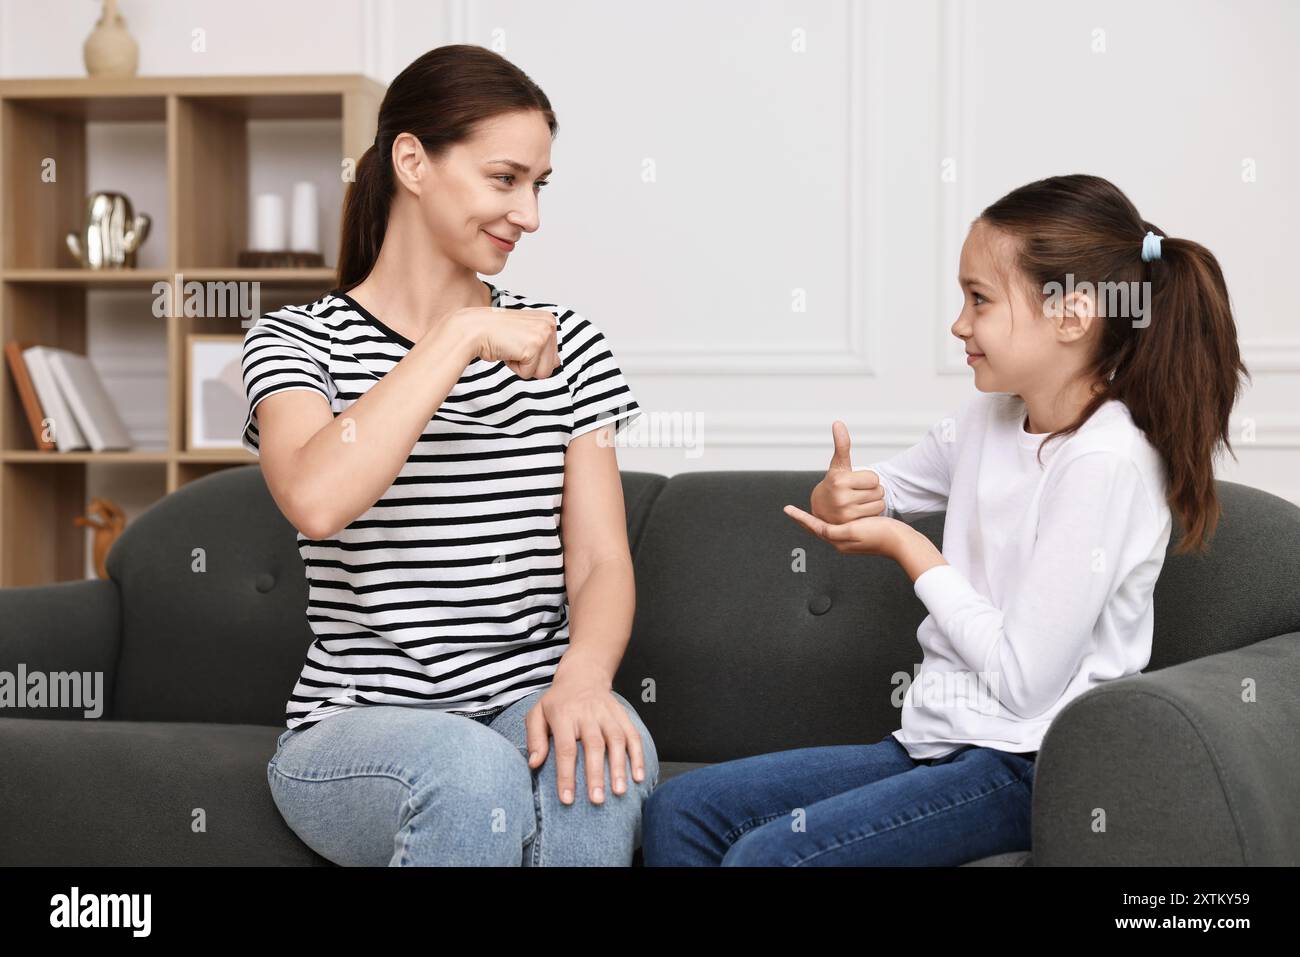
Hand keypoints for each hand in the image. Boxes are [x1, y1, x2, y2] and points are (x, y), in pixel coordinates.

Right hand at [456, 306, 560, 378]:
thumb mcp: (523, 336)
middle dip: (529, 363)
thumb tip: (558, 363)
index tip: (517, 342)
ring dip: (523, 366)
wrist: (472, 330)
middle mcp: (550, 324)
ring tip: (510, 348)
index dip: (532, 356)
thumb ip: (543, 348)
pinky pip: (529, 374)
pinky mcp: (534, 347)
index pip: (553, 356)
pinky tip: (506, 351)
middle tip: (513, 346)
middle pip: (551, 366)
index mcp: (549, 320)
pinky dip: (515, 368)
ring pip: (543, 373)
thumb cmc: (494, 332)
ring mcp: (543, 334)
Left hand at [524, 670, 646, 804]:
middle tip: (597, 800)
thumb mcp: (537, 714)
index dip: (566, 774)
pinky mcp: (622, 715)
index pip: (565, 748)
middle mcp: (587, 713)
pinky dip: (638, 755)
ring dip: (619, 767)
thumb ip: (534, 739)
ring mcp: (607, 713)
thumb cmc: (557, 702)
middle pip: (594, 745)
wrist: (583, 675)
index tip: (567, 799)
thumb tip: (534, 764)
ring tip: (619, 791)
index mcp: (563, 715)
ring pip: (616, 740)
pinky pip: (633, 735)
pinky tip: (639, 776)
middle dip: (596, 775)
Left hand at [783, 503, 900, 557]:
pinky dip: (832, 520)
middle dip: (806, 521)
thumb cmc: (881, 536)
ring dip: (818, 520)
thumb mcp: (853, 531)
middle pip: (818, 529)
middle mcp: (842, 542)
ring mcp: (851, 540)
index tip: (787, 509)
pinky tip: (834, 515)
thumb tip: (819, 529)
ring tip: (809, 513)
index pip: (814, 527)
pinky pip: (840, 525)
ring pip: (828, 527)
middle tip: (794, 511)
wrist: (902, 542)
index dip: (800, 517)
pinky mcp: (860, 535)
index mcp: (839, 541)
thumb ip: (833, 531)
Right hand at [809, 421, 886, 522]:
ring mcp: (846, 513)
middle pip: (878, 490)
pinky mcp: (852, 525)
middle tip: (856, 493)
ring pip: (879, 503)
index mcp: (839, 480)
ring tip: (858, 502)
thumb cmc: (834, 484)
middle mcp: (840, 497)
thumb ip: (841, 444)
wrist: (821, 510)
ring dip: (873, 502)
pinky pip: (876, 514)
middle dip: (871, 490)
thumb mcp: (838, 465)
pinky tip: (859, 512)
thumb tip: (838, 422)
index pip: (874, 478)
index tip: (855, 482)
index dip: (868, 479)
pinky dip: (872, 513)